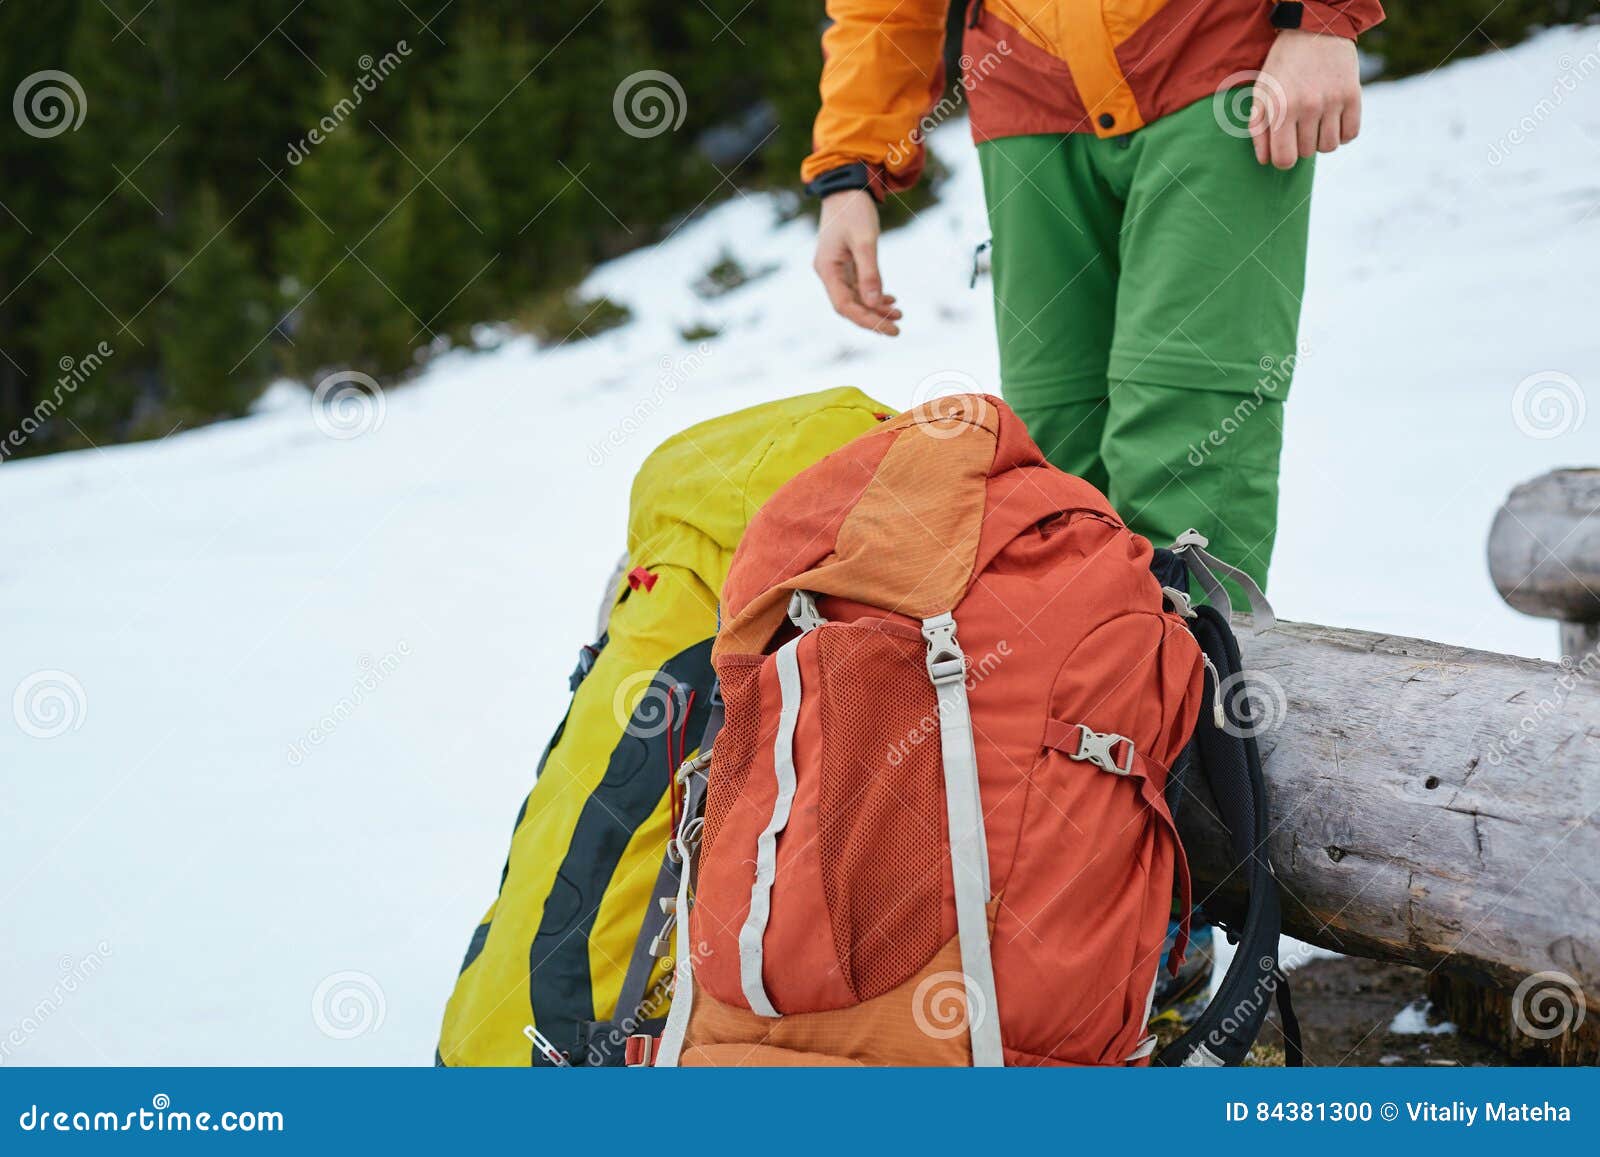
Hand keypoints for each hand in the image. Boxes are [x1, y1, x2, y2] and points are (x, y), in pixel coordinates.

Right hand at [813, 189, 901, 334]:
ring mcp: (836, 269)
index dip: (867, 320)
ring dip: (876, 308)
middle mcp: (828, 272)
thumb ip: (870, 273)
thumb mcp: (865, 240)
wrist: (847, 185)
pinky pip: (858, 286)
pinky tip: (890, 299)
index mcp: (827, 269)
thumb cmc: (854, 209)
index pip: (845, 306)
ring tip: (899, 314)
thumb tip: (874, 304)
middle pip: (850, 306)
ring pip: (856, 298)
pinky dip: (874, 294)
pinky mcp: (845, 263)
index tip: (889, 328)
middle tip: (897, 329)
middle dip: (873, 318)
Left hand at [1251, 29, 1361, 169]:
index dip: (1283, 160)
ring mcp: (1333, 101)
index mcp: (1282, 109)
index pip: (1285, 159)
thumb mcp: (1261, 92)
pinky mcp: (1353, 95)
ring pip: (1330, 146)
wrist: (1314, 30)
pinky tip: (1333, 120)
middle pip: (1307, 153)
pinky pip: (1351, 134)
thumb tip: (1266, 160)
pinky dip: (1343, 132)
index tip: (1284, 150)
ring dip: (1322, 139)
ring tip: (1316, 122)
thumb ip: (1259, 129)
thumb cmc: (1282, 65)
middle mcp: (1309, 107)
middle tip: (1299, 124)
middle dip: (1301, 144)